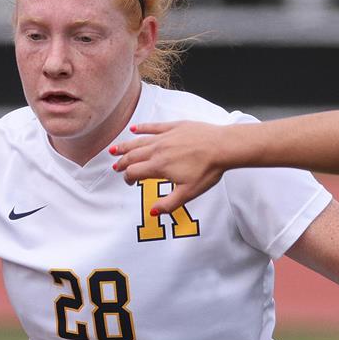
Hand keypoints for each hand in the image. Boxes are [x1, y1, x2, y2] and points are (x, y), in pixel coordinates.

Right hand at [110, 120, 229, 214]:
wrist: (223, 147)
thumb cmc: (208, 170)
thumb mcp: (188, 193)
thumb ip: (168, 204)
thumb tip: (152, 212)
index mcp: (159, 167)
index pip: (134, 172)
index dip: (128, 179)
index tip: (129, 183)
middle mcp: (158, 150)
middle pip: (133, 156)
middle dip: (122, 162)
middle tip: (115, 166)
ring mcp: (165, 136)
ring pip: (139, 141)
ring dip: (126, 146)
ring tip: (115, 149)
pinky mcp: (174, 127)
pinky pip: (154, 127)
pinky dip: (142, 128)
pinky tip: (134, 129)